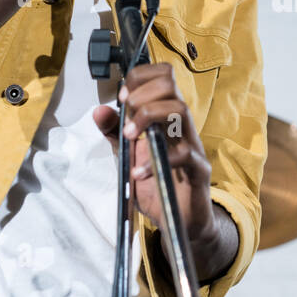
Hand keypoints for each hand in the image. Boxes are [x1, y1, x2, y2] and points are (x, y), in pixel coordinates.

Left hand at [91, 63, 215, 249]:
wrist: (180, 221)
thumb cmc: (158, 184)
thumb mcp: (129, 156)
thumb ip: (115, 133)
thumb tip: (98, 110)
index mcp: (166, 117)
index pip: (163, 75)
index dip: (141, 77)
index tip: (123, 97)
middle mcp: (181, 125)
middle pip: (171, 85)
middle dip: (142, 94)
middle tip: (127, 115)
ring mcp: (192, 145)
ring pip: (180, 109)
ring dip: (149, 116)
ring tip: (130, 135)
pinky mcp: (198, 169)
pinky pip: (183, 154)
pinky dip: (155, 162)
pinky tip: (138, 174)